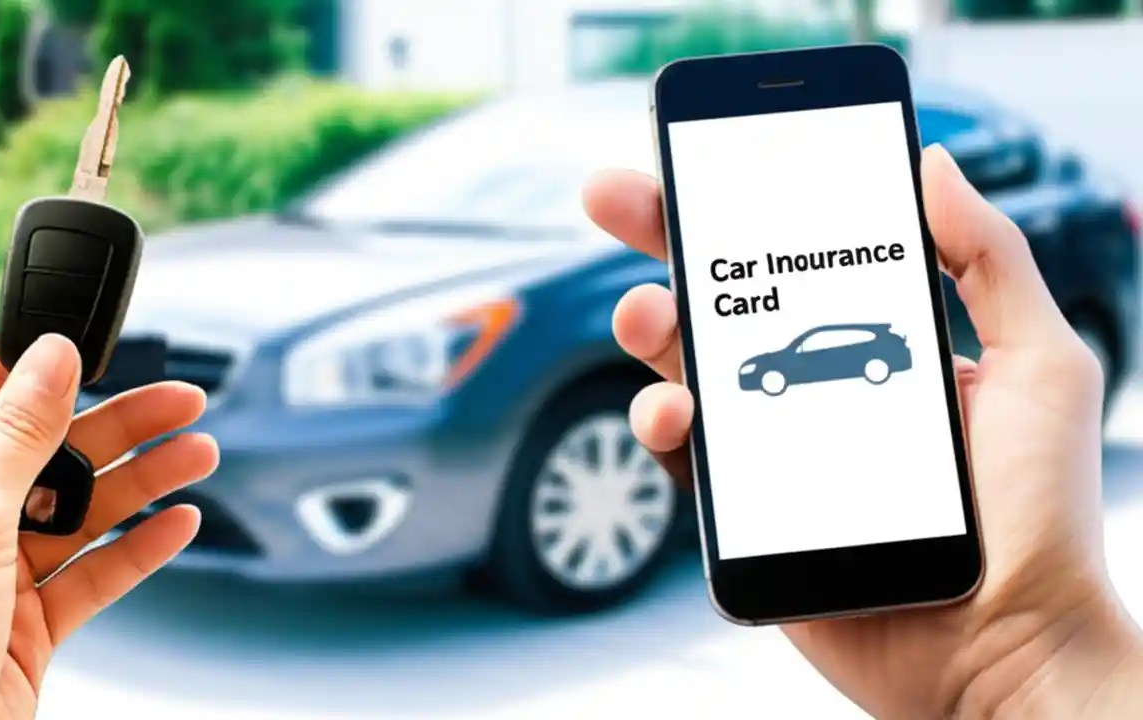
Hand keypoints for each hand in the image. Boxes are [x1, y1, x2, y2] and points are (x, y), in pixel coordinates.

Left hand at [0, 334, 218, 718]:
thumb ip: (20, 432)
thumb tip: (52, 356)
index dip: (23, 363)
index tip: (82, 347)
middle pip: (50, 448)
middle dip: (120, 423)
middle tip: (181, 403)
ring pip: (83, 510)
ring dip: (144, 481)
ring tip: (199, 455)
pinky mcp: (31, 621)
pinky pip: (97, 572)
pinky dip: (141, 548)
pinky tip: (178, 522)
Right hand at [584, 146, 1142, 718]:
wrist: (1009, 643)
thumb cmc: (1040, 511)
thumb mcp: (1039, 364)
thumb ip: (989, 260)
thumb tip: (932, 163)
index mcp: (872, 346)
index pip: (795, 260)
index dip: (739, 206)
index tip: (696, 160)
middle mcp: (812, 391)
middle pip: (722, 302)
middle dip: (661, 242)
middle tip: (614, 198)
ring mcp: (772, 452)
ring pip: (686, 374)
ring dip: (651, 331)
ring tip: (646, 314)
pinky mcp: (743, 516)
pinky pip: (685, 461)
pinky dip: (661, 428)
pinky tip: (672, 413)